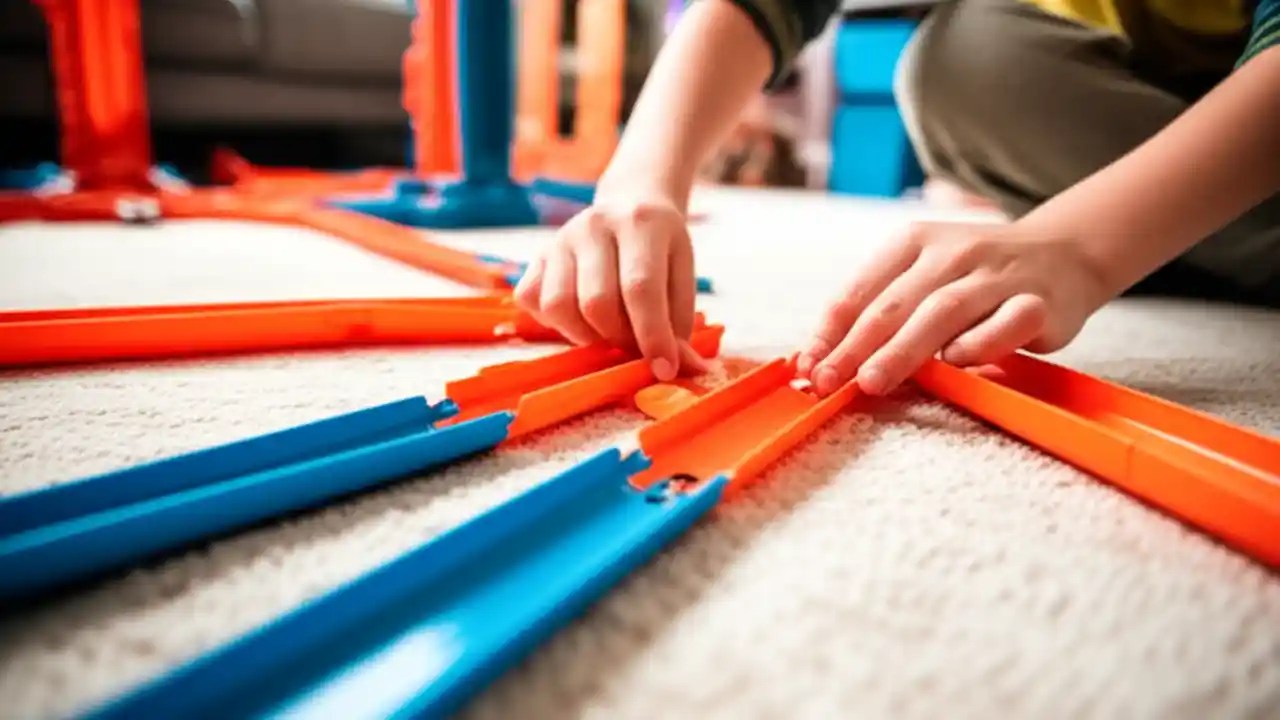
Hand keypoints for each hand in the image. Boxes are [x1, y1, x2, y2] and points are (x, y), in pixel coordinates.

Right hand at [514, 194, 706, 380]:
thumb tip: (687, 370)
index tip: (665, 369)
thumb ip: (679, 325)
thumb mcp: (682, 277)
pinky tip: (581, 318)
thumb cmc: (659, 250)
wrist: (630, 204)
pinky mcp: (537, 256)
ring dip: (586, 336)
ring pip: (558, 305)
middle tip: (634, 345)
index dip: (652, 336)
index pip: (640, 288)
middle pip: (596, 303)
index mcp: (641, 223)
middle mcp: (594, 225)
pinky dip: (556, 323)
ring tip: (607, 332)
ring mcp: (560, 239)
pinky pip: (533, 301)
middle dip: (618, 339)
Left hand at [798, 221, 1111, 395]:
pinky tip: (955, 363)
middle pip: (894, 304)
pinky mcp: (1040, 303)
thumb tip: (822, 361)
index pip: (861, 289)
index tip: (807, 366)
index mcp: (915, 242)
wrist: (1065, 252)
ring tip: (872, 381)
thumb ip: (882, 312)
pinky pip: (1005, 324)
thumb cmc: (978, 276)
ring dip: (902, 350)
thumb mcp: (925, 277)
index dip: (830, 331)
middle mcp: (955, 252)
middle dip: (855, 347)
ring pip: (942, 311)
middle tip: (828, 381)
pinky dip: (978, 344)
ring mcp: (999, 275)